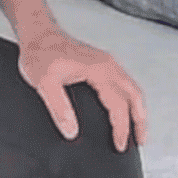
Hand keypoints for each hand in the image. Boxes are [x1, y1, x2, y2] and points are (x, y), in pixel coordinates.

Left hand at [17, 29, 146, 150]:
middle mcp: (107, 65)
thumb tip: (71, 131)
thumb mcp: (44, 83)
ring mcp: (106, 63)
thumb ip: (59, 108)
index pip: (119, 104)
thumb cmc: (39, 52)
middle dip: (140, 121)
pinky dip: (129, 99)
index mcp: (99, 70)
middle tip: (140, 141)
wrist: (36, 33)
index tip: (120, 145)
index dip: (121, 127)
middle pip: (135, 95)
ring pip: (132, 88)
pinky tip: (123, 108)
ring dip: (137, 110)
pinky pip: (124, 83)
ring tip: (137, 129)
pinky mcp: (100, 63)